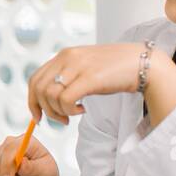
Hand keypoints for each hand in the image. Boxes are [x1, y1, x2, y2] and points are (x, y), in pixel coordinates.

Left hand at [28, 43, 154, 124]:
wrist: (143, 63)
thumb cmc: (115, 70)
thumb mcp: (85, 69)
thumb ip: (68, 77)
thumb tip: (50, 99)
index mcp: (64, 55)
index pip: (35, 79)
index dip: (32, 100)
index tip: (39, 116)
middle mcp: (67, 58)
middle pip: (39, 89)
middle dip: (45, 110)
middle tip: (61, 120)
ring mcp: (78, 66)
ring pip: (50, 95)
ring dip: (59, 111)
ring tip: (74, 114)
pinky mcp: (90, 77)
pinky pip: (65, 99)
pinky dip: (70, 110)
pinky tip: (83, 110)